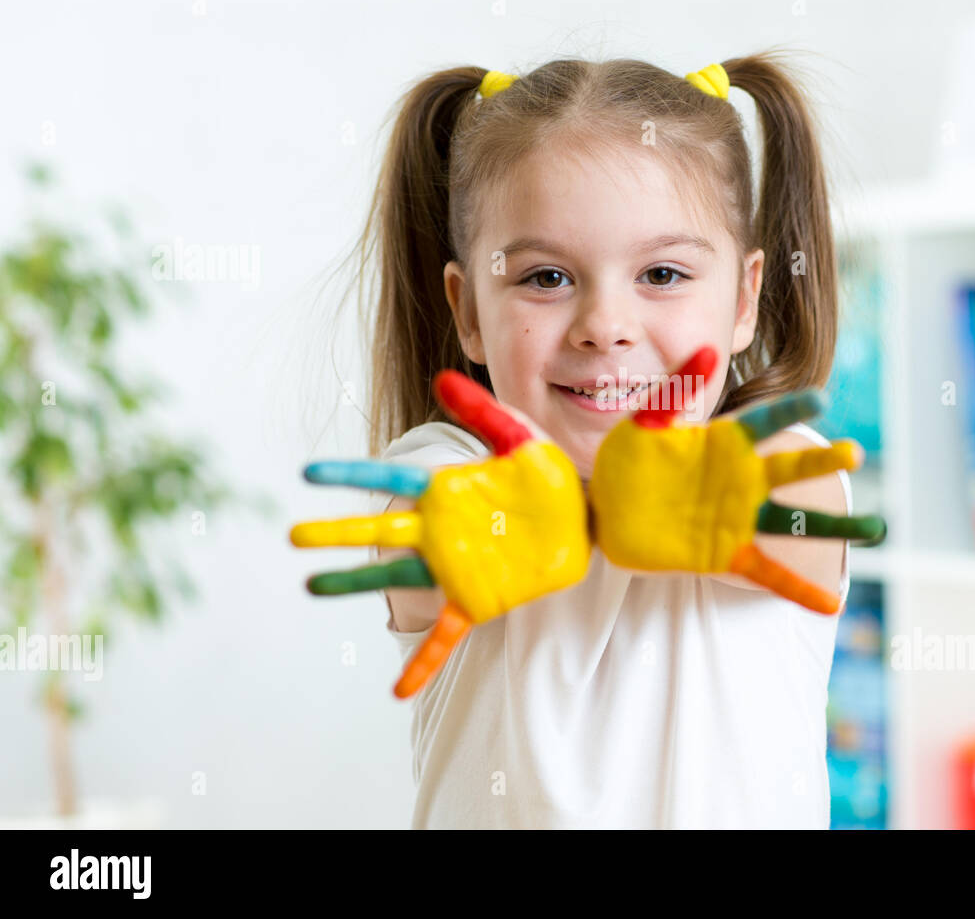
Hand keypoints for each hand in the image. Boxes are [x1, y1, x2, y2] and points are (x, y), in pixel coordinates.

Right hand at [290, 371, 590, 697]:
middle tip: (293, 535)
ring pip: (395, 576)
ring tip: (313, 585)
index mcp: (447, 490)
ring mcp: (454, 566)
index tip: (308, 473)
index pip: (388, 480)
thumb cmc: (555, 480)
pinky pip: (444, 634)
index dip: (349, 475)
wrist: (590, 522)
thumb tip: (442, 376)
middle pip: (377, 529)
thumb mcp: (522, 439)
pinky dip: (422, 662)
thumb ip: (484, 410)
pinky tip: (399, 690)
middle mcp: (441, 529)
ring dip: (356, 582)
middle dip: (336, 532)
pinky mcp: (477, 600)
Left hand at [587, 346, 885, 613]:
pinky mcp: (727, 553)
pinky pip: (770, 572)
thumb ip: (675, 389)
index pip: (763, 422)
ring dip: (834, 526)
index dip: (790, 411)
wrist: (604, 510)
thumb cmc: (626, 460)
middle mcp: (740, 479)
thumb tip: (706, 349)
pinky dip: (799, 589)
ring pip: (794, 521)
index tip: (819, 400)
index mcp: (724, 442)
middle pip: (790, 469)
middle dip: (822, 462)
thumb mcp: (644, 420)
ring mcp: (738, 518)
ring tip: (876, 529)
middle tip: (855, 455)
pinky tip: (831, 603)